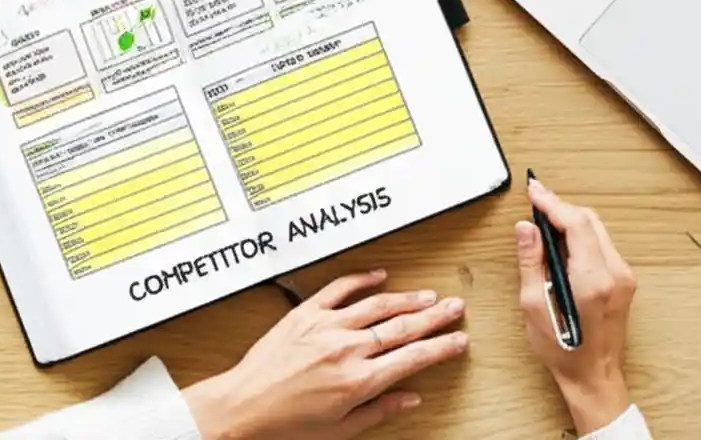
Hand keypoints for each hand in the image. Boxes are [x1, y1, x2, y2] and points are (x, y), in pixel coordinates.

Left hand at [182, 269, 467, 439]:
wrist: (242, 407)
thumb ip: (380, 411)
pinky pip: (339, 288)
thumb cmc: (286, 424)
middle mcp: (347, 349)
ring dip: (407, 298)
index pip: (413, 358)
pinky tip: (380, 275)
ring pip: (377, 305)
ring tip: (428, 295)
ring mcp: (326, 327)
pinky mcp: (305, 313)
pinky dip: (362, 279)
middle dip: (434, 317)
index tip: (459, 340)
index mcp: (358, 381)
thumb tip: (411, 397)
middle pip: (402, 327)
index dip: (441, 347)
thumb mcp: (340, 430)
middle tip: (456, 308)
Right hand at [515, 177, 636, 434]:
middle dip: (561, 208)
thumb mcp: (534, 306)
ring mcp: (624, 277)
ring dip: (571, 221)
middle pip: (589, 221)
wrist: (593, 375)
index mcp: (592, 280)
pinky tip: (561, 243)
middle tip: (535, 202)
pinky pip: (602, 245)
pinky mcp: (624, 280)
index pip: (576, 223)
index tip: (534, 190)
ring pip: (597, 230)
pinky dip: (581, 237)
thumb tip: (526, 229)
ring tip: (544, 222)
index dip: (552, 202)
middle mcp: (615, 274)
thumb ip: (531, 262)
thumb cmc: (563, 350)